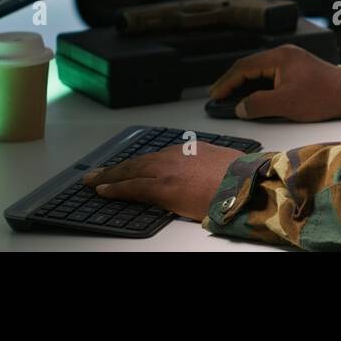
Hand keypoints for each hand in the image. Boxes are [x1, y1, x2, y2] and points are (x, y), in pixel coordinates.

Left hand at [82, 142, 242, 221]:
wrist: (247, 183)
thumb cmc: (242, 177)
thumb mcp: (224, 164)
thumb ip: (208, 167)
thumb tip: (205, 176)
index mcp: (191, 151)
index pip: (157, 157)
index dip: (139, 164)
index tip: (129, 167)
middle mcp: (175, 156)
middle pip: (139, 161)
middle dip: (117, 168)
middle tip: (98, 172)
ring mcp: (168, 171)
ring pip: (131, 172)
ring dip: (110, 176)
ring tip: (93, 180)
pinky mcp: (164, 187)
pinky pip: (133, 187)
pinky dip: (115, 188)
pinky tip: (103, 190)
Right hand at [209, 45, 340, 121]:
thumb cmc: (322, 96)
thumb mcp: (285, 104)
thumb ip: (257, 104)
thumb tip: (240, 107)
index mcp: (278, 57)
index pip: (243, 67)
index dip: (226, 82)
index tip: (215, 94)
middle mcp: (284, 54)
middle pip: (250, 66)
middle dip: (233, 81)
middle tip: (219, 95)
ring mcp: (292, 60)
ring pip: (261, 70)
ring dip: (246, 83)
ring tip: (232, 96)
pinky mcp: (299, 68)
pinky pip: (272, 74)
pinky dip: (260, 84)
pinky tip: (255, 95)